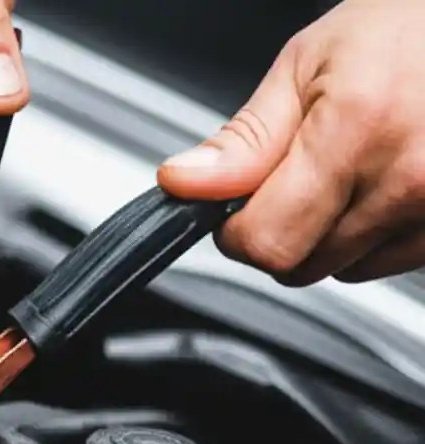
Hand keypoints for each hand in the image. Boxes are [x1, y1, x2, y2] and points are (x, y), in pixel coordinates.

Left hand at [159, 0, 424, 285]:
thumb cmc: (400, 30)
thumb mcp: (304, 66)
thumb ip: (242, 140)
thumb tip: (183, 184)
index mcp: (358, 131)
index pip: (268, 240)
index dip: (236, 230)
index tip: (235, 207)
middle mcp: (408, 177)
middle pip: (302, 265)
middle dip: (281, 230)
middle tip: (298, 175)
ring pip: (343, 270)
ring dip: (329, 235)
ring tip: (350, 170)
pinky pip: (388, 262)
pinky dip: (373, 234)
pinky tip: (382, 183)